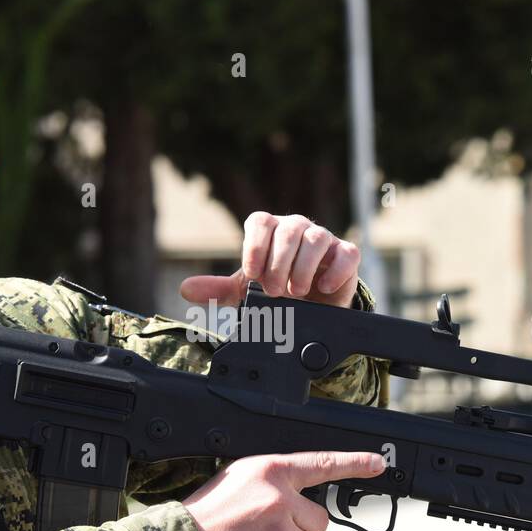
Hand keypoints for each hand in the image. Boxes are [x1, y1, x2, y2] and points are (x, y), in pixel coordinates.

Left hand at [179, 211, 361, 308]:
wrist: (310, 309)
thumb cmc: (276, 289)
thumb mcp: (246, 291)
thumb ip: (217, 290)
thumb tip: (185, 289)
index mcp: (270, 231)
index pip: (259, 221)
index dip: (254, 246)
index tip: (251, 274)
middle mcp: (296, 228)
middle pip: (288, 230)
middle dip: (278, 263)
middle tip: (274, 291)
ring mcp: (324, 239)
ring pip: (316, 238)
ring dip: (303, 267)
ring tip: (296, 292)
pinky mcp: (346, 255)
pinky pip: (346, 253)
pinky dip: (336, 270)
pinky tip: (324, 286)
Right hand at [183, 450, 386, 530]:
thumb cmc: (211, 511)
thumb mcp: (240, 477)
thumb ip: (276, 481)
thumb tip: (306, 496)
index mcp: (271, 470)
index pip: (321, 463)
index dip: (354, 463)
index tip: (378, 463)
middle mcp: (280, 498)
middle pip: (320, 519)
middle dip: (302, 528)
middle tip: (270, 529)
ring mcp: (280, 529)